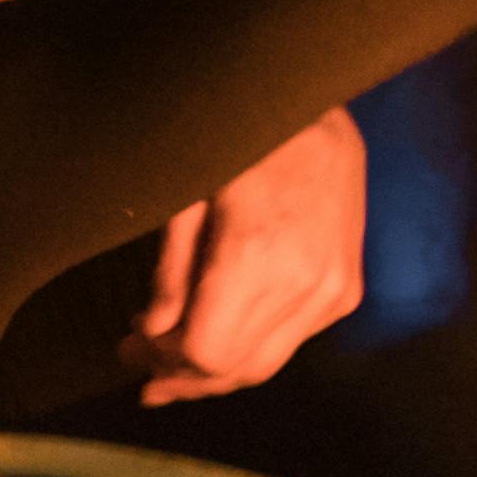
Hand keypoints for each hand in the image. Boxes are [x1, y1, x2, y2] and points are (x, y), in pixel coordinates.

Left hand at [125, 105, 366, 404]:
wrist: (315, 102)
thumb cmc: (239, 135)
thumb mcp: (187, 192)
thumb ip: (171, 270)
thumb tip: (154, 333)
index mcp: (260, 254)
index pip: (208, 351)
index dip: (163, 360)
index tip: (131, 346)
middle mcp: (306, 282)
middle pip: (235, 368)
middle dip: (182, 374)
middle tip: (141, 363)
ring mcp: (332, 288)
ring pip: (264, 364)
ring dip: (214, 367)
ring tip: (169, 356)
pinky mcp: (345, 288)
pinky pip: (289, 341)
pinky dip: (250, 344)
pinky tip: (218, 327)